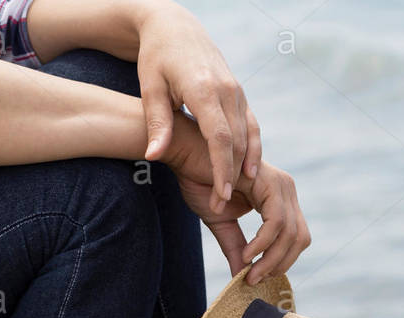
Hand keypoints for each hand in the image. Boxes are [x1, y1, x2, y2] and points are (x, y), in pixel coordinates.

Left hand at [136, 4, 260, 215]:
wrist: (175, 27)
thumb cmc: (157, 57)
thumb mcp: (150, 87)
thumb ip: (156, 123)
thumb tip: (153, 156)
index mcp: (204, 89)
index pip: (220, 138)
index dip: (221, 170)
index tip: (220, 197)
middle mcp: (227, 90)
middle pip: (237, 142)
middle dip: (231, 176)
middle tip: (221, 205)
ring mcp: (237, 92)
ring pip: (247, 137)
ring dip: (242, 167)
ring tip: (233, 195)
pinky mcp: (240, 94)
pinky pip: (251, 127)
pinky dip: (252, 150)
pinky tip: (249, 173)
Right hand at [166, 115, 310, 285]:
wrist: (184, 154)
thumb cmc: (200, 182)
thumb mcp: (223, 224)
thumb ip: (237, 249)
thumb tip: (244, 279)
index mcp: (279, 197)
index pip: (296, 237)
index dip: (282, 261)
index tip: (257, 278)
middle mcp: (286, 188)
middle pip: (300, 238)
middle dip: (280, 264)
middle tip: (254, 280)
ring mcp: (280, 183)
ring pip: (290, 233)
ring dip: (271, 259)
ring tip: (250, 272)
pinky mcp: (267, 181)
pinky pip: (276, 221)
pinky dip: (263, 243)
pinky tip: (247, 254)